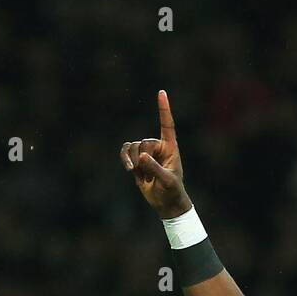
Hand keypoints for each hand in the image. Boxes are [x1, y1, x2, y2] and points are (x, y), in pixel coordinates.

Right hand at [119, 89, 191, 218]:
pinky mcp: (137, 160)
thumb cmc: (172, 191)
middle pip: (143, 143)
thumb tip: (141, 157)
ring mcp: (147, 153)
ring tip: (138, 174)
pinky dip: (124, 158)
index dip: (164, 109)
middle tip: (146, 174)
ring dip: (132, 161)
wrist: (166, 203)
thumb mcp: (167, 181)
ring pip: (133, 147)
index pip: (167, 125)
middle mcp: (158, 147)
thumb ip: (155, 169)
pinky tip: (128, 168)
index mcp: (171, 148)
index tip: (161, 92)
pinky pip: (125, 151)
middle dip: (142, 159)